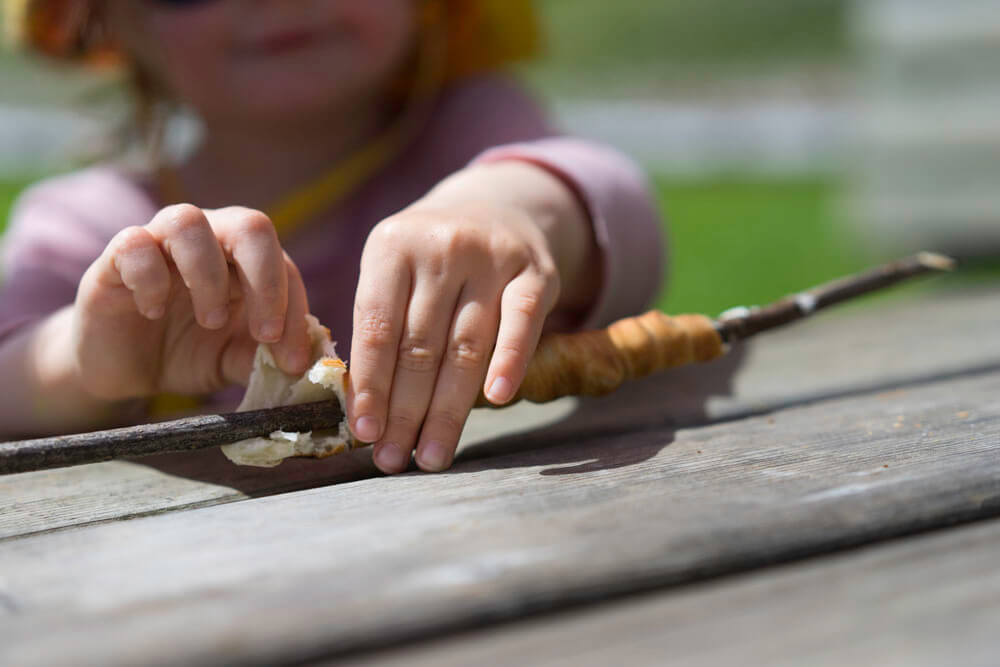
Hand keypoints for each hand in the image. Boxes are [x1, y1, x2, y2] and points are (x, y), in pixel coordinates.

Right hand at [73, 204, 311, 400]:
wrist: (125, 367)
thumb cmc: (190, 351)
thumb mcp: (235, 360)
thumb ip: (266, 356)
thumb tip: (310, 363)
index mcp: (246, 258)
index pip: (285, 266)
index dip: (294, 311)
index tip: (291, 360)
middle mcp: (209, 237)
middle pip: (250, 225)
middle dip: (266, 280)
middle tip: (264, 333)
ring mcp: (160, 241)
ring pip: (189, 221)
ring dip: (208, 275)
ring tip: (210, 321)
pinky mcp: (116, 256)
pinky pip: (134, 244)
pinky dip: (149, 278)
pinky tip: (152, 312)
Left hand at [348, 197, 564, 473]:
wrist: (493, 209)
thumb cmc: (430, 262)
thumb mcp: (393, 272)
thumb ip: (381, 328)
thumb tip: (365, 412)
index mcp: (391, 245)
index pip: (377, 328)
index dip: (370, 385)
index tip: (365, 433)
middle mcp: (441, 246)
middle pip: (420, 345)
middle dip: (405, 410)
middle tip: (395, 460)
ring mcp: (491, 256)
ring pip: (467, 345)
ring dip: (448, 408)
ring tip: (432, 454)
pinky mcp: (536, 270)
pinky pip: (523, 321)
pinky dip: (510, 361)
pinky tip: (496, 401)